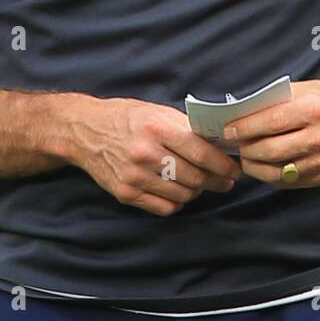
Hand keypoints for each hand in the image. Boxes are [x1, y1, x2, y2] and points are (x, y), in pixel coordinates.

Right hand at [70, 97, 240, 215]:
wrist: (84, 131)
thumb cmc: (126, 118)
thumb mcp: (157, 112)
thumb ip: (186, 129)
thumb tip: (219, 145)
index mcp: (156, 128)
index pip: (200, 153)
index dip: (223, 165)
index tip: (235, 170)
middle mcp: (145, 153)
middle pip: (194, 177)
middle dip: (216, 181)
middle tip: (225, 181)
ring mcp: (134, 176)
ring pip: (182, 195)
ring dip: (196, 192)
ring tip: (199, 183)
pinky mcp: (125, 193)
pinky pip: (164, 207)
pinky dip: (176, 202)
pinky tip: (177, 191)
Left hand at [225, 80, 319, 187]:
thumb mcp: (300, 90)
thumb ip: (272, 101)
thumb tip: (239, 115)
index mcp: (315, 109)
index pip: (272, 122)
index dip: (246, 128)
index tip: (229, 130)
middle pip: (272, 150)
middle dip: (247, 150)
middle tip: (236, 145)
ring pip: (278, 172)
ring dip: (255, 166)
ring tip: (247, 157)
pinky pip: (288, 181)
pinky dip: (270, 175)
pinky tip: (263, 165)